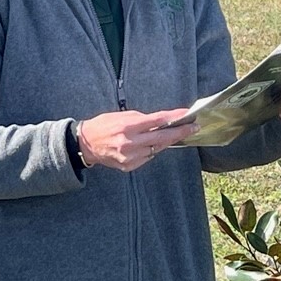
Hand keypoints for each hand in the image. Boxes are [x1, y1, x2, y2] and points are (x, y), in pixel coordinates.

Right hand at [77, 108, 191, 172]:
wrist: (86, 144)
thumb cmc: (104, 125)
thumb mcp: (122, 115)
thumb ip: (143, 119)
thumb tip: (163, 121)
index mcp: (128, 126)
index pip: (157, 121)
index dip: (174, 118)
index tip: (188, 115)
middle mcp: (130, 143)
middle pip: (162, 137)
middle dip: (180, 132)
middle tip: (194, 127)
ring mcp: (130, 157)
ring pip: (157, 148)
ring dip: (166, 141)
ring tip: (177, 134)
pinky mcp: (129, 166)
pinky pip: (148, 157)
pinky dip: (152, 150)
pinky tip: (152, 144)